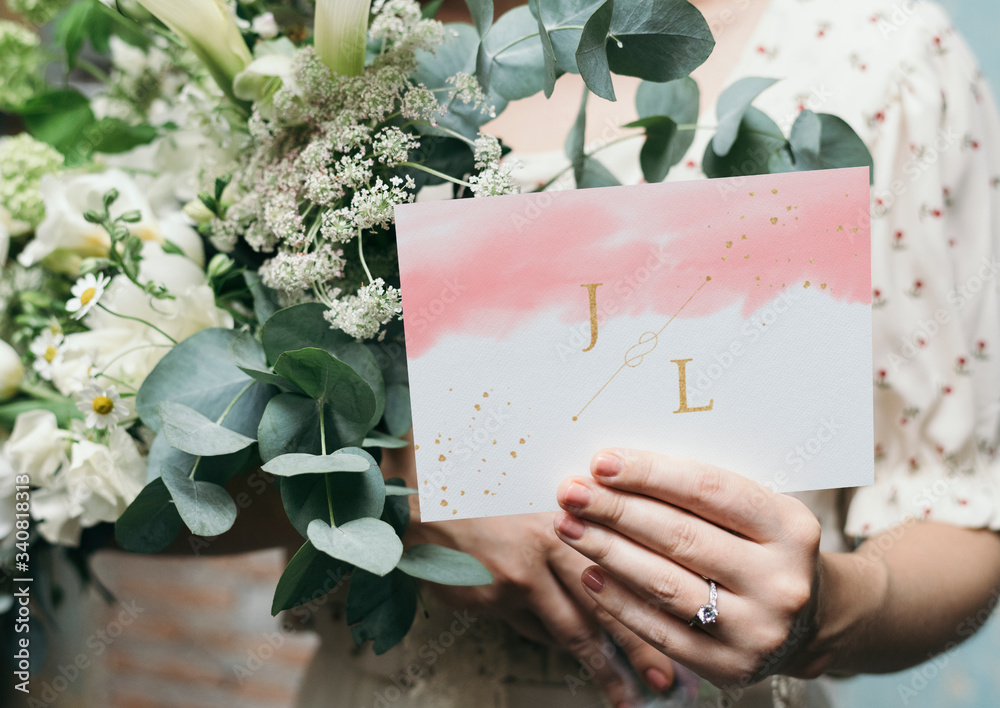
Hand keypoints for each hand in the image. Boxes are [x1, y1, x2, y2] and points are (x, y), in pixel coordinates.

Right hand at [406, 512, 680, 705]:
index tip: (690, 623)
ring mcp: (527, 566)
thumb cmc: (484, 490)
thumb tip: (611, 572)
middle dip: (645, 645)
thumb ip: (574, 528)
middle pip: (612, 599)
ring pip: (577, 627)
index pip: (629, 556)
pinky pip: (534, 626)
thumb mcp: (535, 498)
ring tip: (632, 696)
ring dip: (607, 666)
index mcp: (575, 507)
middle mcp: (558, 535)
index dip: (661, 595)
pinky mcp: (499, 591)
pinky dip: (554, 642)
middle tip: (671, 681)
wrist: (421, 489)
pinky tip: (574, 658)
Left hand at [553, 448, 823, 687]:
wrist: (808, 622)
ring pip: (664, 584)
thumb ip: (700, 493)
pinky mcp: (731, 667)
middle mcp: (781, 580)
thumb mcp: (756, 513)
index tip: (601, 462)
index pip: (709, 491)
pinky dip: (618, 601)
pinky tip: (589, 574)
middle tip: (570, 493)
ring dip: (607, 551)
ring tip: (568, 526)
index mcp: (790, 527)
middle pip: (680, 537)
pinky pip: (661, 630)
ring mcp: (758, 629)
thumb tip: (617, 470)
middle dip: (616, 510)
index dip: (650, 474)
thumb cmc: (763, 549)